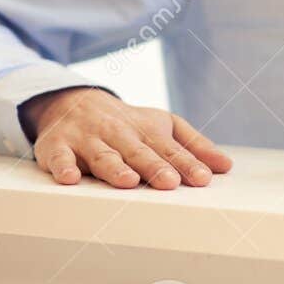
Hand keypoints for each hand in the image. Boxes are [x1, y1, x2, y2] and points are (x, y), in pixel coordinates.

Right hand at [20, 86, 232, 189]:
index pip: (171, 150)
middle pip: (139, 153)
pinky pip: (59, 157)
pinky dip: (63, 167)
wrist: (77, 102)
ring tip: (127, 181)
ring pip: (103, 156)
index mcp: (148, 131)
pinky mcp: (58, 146)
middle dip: (154, 167)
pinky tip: (70, 179)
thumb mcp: (165, 127)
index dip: (187, 164)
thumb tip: (225, 167)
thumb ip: (194, 146)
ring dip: (115, 168)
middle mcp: (120, 134)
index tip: (202, 179)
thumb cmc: (129, 124)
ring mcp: (88, 140)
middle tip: (169, 182)